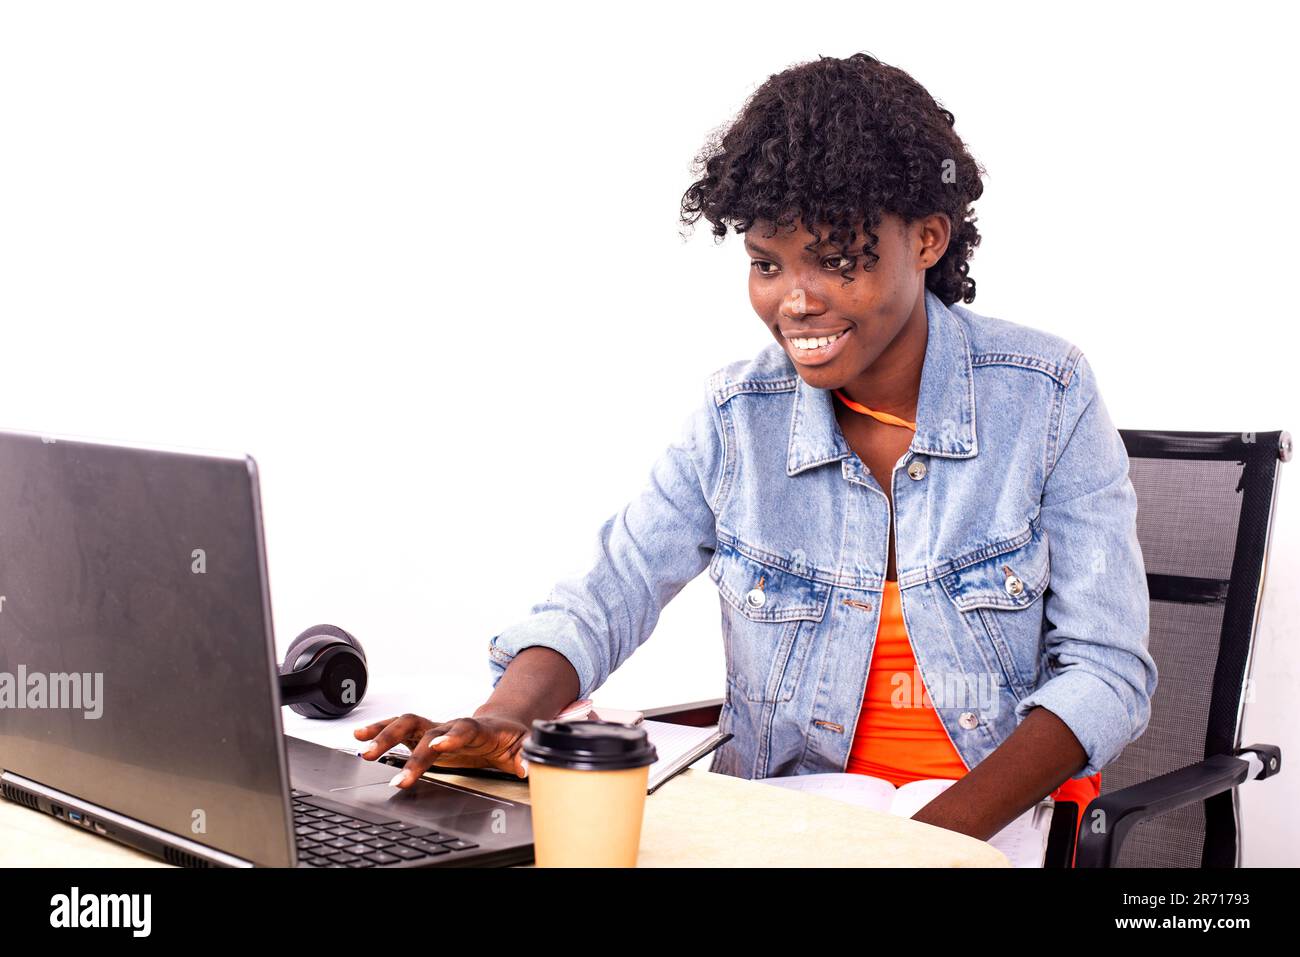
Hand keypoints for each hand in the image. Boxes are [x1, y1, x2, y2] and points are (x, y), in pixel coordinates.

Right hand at [352, 713, 530, 787]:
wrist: (500, 726)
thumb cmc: (510, 737)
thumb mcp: (524, 745)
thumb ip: (526, 755)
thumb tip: (526, 768)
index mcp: (478, 728)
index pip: (464, 728)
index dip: (451, 736)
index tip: (439, 745)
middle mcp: (451, 724)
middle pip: (428, 731)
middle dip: (409, 750)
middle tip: (394, 771)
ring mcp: (435, 727)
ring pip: (407, 724)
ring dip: (384, 735)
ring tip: (364, 748)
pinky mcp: (423, 733)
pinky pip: (398, 729)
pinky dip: (378, 730)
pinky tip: (359, 736)